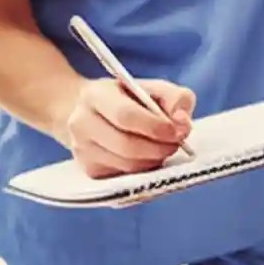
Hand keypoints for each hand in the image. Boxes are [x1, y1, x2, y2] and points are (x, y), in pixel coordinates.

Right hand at [60, 78, 195, 177]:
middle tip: (177, 143)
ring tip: (165, 148)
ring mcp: (82, 150)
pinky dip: (144, 170)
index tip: (179, 131)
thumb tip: (182, 122)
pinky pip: (124, 176)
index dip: (156, 127)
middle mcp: (81, 123)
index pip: (126, 116)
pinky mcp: (89, 170)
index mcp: (95, 96)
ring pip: (127, 165)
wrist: (89, 112)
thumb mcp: (153, 88)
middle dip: (159, 147)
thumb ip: (176, 98)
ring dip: (154, 160)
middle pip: (126, 145)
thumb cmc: (128, 98)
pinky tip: (149, 157)